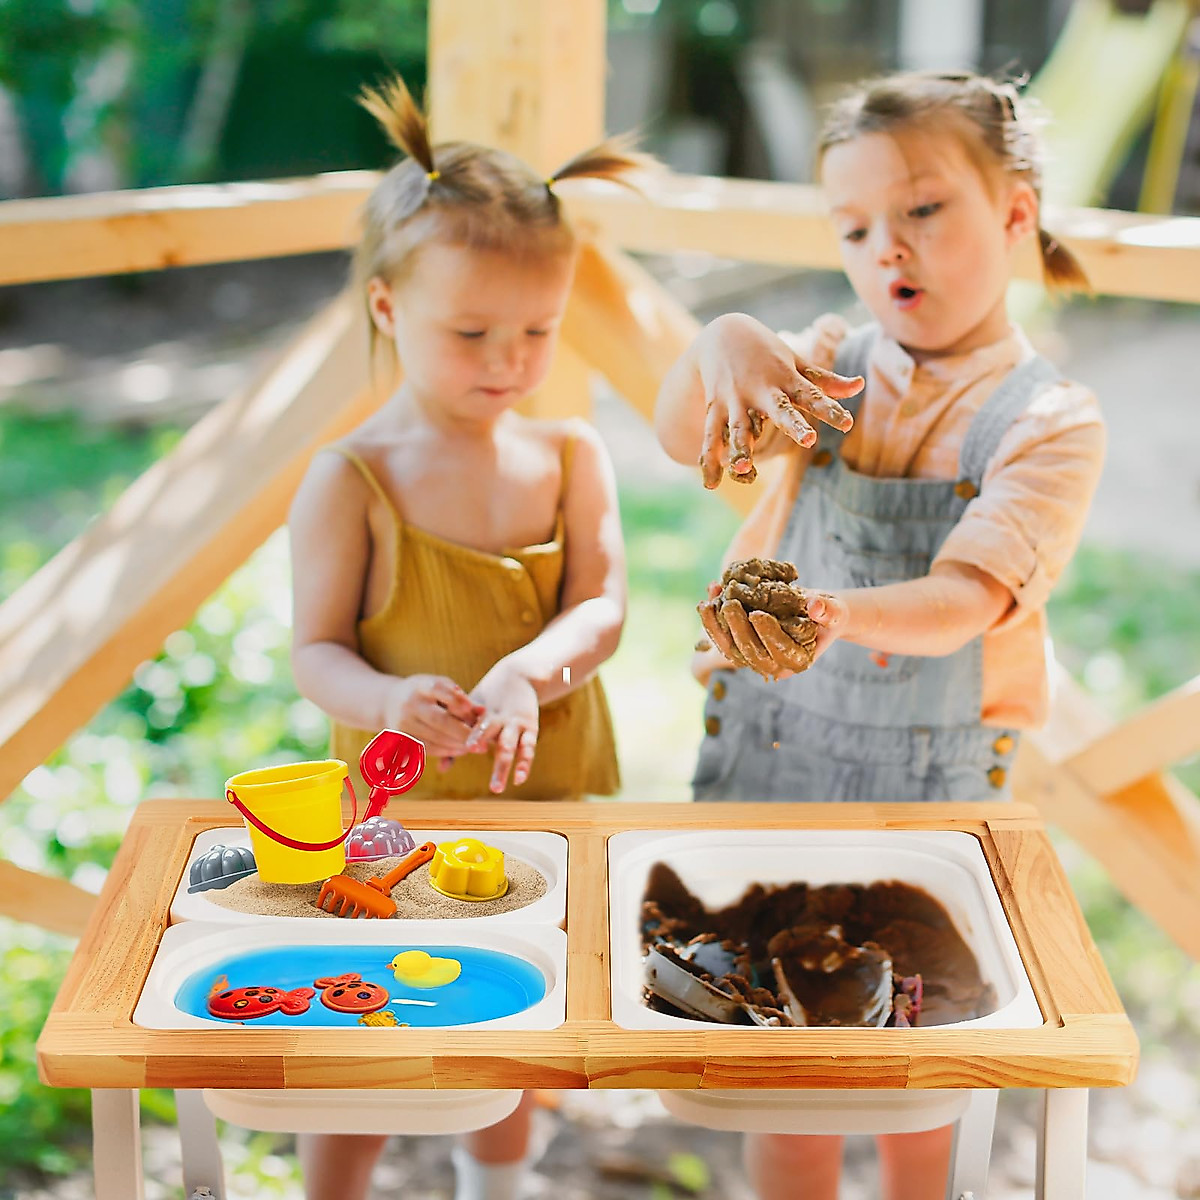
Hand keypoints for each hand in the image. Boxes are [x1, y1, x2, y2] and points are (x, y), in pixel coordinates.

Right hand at [383, 674, 482, 761]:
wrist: (389, 703)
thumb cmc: (425, 694)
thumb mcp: (440, 687)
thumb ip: (460, 698)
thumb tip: (483, 712)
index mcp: (421, 685)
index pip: (439, 689)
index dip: (456, 699)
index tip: (474, 710)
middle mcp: (409, 704)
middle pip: (439, 720)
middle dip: (464, 733)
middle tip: (483, 743)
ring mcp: (402, 722)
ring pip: (434, 738)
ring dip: (458, 745)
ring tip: (475, 747)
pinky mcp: (400, 739)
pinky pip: (426, 748)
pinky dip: (446, 751)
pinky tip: (460, 750)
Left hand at [466, 666, 539, 793]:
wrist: (520, 676)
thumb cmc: (489, 700)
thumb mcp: (472, 711)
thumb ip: (457, 737)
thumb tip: (441, 769)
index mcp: (480, 711)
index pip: (473, 723)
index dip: (472, 735)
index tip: (466, 748)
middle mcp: (498, 717)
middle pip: (487, 733)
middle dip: (481, 749)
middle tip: (462, 762)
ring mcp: (515, 723)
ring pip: (507, 746)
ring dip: (501, 767)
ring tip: (496, 788)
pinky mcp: (530, 728)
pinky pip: (528, 748)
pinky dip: (524, 764)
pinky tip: (519, 779)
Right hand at [694, 314, 861, 487]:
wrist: (721, 333)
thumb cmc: (766, 352)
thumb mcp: (796, 363)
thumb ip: (826, 382)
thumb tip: (860, 386)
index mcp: (786, 378)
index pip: (813, 395)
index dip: (829, 409)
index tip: (846, 424)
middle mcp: (761, 390)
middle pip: (779, 410)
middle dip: (793, 425)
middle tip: (807, 441)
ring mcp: (735, 399)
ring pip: (739, 427)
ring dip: (741, 447)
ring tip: (744, 468)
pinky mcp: (714, 408)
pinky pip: (711, 436)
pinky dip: (709, 459)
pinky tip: (711, 484)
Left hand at [697, 587, 849, 678]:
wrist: (813, 611)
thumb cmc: (828, 612)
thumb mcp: (834, 609)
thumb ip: (828, 610)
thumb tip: (815, 607)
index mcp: (796, 662)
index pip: (779, 654)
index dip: (767, 635)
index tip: (758, 614)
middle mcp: (772, 666)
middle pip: (750, 653)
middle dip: (737, 629)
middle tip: (730, 604)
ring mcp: (754, 657)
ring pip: (730, 648)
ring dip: (715, 624)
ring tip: (708, 601)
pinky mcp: (741, 645)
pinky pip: (723, 634)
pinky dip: (713, 615)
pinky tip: (710, 592)